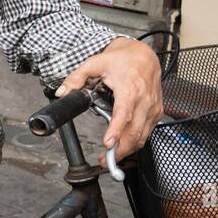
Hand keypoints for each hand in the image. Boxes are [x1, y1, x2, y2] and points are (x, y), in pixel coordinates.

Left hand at [55, 37, 163, 165]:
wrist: (144, 56)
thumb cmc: (122, 60)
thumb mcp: (94, 63)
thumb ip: (76, 78)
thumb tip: (62, 92)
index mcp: (129, 89)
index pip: (124, 114)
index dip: (116, 131)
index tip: (108, 144)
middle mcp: (144, 101)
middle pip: (135, 132)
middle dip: (120, 150)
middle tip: (104, 161)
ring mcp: (152, 108)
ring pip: (143, 136)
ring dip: (128, 150)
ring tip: (110, 158)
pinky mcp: (156, 112)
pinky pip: (147, 132)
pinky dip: (136, 142)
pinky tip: (124, 147)